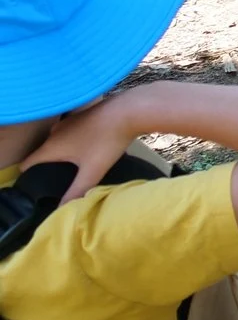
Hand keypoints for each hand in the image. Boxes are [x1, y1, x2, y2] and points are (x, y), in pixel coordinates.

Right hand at [22, 89, 145, 200]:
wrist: (129, 110)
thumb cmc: (107, 142)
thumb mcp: (92, 170)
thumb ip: (76, 190)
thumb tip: (61, 209)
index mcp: (51, 146)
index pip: (27, 163)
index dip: (27, 177)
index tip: (34, 188)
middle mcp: (54, 133)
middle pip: (42, 153)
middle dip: (45, 167)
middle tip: (56, 182)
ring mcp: (67, 122)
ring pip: (57, 142)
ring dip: (60, 154)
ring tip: (70, 169)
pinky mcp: (81, 116)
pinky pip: (70, 133)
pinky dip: (72, 143)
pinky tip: (85, 150)